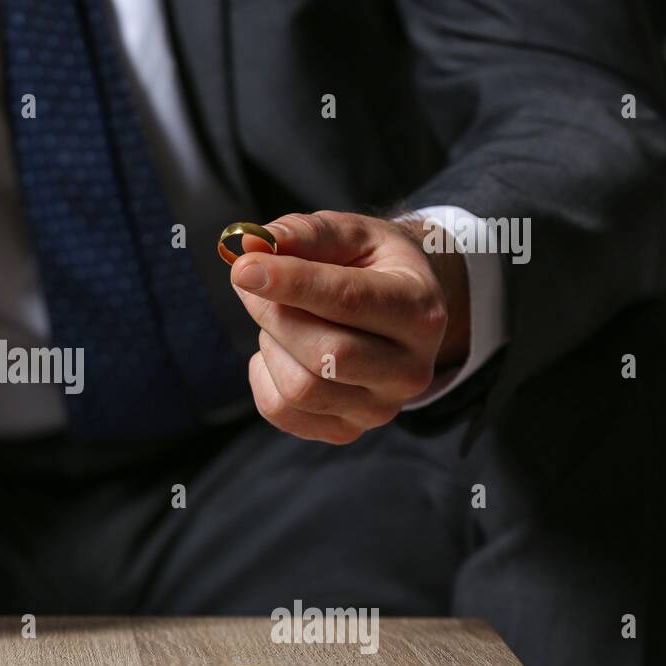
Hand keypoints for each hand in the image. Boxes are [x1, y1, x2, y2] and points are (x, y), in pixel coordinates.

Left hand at [229, 210, 469, 443]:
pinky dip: (263, 376)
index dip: (292, 283)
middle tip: (253, 282)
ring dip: (272, 344)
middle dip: (275, 314)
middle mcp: (411, 369)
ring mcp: (381, 408)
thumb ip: (303, 233)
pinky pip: (281, 411)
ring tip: (282, 318)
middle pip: (326, 354)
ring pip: (301, 388)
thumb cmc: (368, 266)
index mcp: (421, 310)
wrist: (396, 310)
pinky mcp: (346, 431)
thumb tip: (248, 244)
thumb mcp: (348, 234)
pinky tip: (279, 351)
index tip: (244, 268)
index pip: (350, 301)